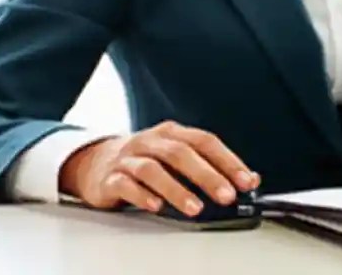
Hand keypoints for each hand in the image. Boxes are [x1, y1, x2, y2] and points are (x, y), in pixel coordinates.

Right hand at [59, 120, 259, 214]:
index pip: (205, 141)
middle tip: (226, 195)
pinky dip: (143, 196)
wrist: (94, 162)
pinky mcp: (110, 178)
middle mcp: (150, 141)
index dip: (227, 160)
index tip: (245, 181)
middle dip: (207, 175)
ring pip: (153, 170)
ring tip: (195, 208)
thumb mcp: (175, 156)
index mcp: (172, 133)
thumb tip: (247, 179)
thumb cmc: (144, 160)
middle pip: (181, 154)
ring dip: (177, 189)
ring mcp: (128, 158)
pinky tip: (157, 207)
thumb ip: (208, 165)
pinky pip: (126, 185)